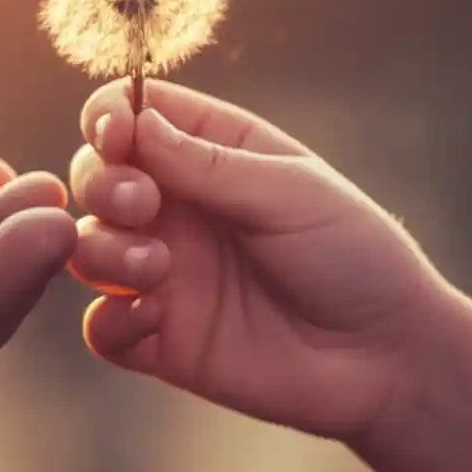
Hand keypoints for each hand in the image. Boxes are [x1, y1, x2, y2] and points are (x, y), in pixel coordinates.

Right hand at [66, 79, 443, 440]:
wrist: (385, 356)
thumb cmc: (353, 254)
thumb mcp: (287, 191)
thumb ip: (206, 162)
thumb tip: (133, 121)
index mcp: (211, 154)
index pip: (133, 116)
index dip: (110, 118)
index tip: (117, 137)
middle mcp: (178, 209)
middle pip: (95, 176)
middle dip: (102, 183)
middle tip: (142, 204)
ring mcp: (165, 275)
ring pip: (86, 249)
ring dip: (103, 250)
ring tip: (156, 266)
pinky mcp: (162, 340)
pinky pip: (103, 328)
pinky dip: (111, 320)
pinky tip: (154, 318)